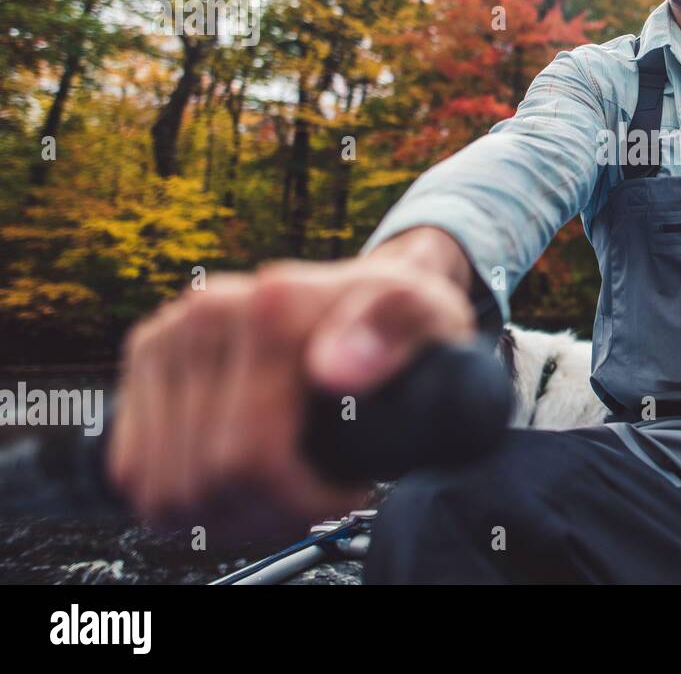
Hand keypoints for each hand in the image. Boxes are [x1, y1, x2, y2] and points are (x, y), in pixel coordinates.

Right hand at [107, 228, 476, 538]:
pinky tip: (241, 480)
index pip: (252, 455)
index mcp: (270, 306)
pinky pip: (134, 468)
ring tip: (285, 492)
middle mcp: (206, 311)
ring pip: (163, 487)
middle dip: (268, 513)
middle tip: (318, 499)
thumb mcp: (426, 317)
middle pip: (205, 480)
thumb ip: (392, 335)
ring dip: (226, 514)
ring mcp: (168, 334)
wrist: (370, 285)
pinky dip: (185, 496)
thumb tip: (336, 369)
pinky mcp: (145, 357)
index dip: (305, 498)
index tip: (349, 491)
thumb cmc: (401, 312)